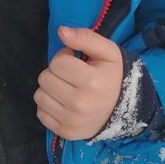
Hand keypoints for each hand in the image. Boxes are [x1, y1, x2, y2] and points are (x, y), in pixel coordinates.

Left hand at [34, 24, 124, 139]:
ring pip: (39, 96)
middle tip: (71, 76)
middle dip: (55, 73)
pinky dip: (49, 106)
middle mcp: (80, 103)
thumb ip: (85, 38)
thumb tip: (61, 31)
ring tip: (67, 88)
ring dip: (50, 89)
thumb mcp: (108, 52)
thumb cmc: (114, 77)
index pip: (57, 63)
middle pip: (45, 78)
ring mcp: (71, 120)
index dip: (64, 57)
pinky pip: (40, 113)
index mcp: (91, 81)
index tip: (76, 61)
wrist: (125, 110)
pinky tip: (64, 103)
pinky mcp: (65, 132)